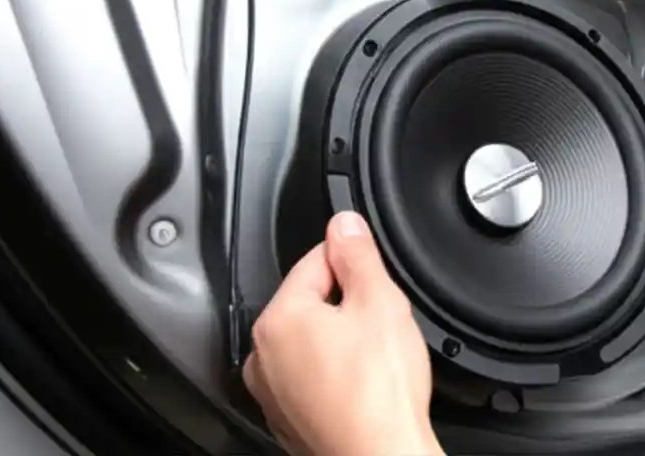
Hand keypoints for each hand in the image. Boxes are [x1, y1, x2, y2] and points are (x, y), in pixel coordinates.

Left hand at [242, 211, 442, 455]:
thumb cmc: (379, 393)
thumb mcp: (379, 302)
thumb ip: (358, 256)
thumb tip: (344, 225)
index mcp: (279, 319)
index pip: (315, 262)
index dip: (352, 262)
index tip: (373, 272)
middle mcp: (263, 356)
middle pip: (310, 303)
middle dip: (347, 304)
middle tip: (381, 322)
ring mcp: (272, 393)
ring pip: (310, 343)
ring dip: (339, 340)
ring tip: (373, 358)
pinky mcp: (288, 419)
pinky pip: (311, 379)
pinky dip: (334, 376)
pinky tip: (362, 384)